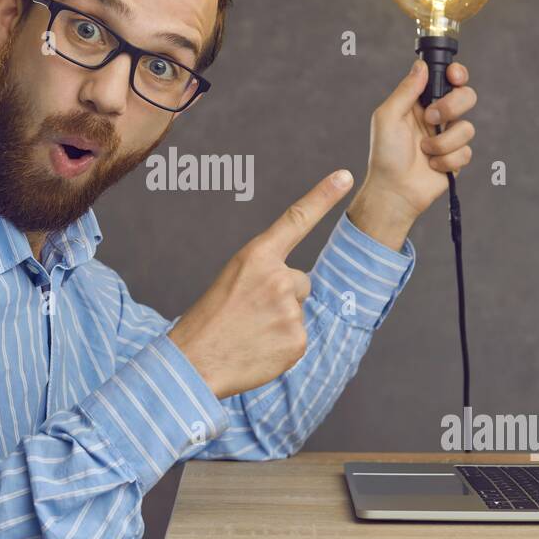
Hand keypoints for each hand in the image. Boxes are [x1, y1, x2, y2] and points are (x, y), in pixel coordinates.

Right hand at [168, 169, 354, 398]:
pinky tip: (258, 349)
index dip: (323, 196)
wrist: (193, 362)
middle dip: (282, 296)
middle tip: (249, 313)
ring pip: (298, 311)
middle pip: (300, 282)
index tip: (345, 176)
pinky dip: (282, 345)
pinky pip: (298, 337)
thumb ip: (267, 274)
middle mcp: (278, 278)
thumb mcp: (232, 280)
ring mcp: (290, 310)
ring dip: (280, 322)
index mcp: (256, 256)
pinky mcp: (297, 340)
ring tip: (249, 332)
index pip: (296, 219)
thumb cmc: (210, 318)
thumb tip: (297, 288)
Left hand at [346, 58, 476, 250]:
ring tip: (424, 151)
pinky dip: (446, 160)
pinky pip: (466, 151)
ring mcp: (448, 137)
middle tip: (430, 119)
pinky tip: (431, 165)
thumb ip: (406, 90)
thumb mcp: (387, 117)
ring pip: (467, 127)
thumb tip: (421, 65)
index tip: (454, 76)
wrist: (393, 190)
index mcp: (421, 102)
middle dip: (452, 106)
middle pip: (466, 96)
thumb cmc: (384, 154)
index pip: (447, 79)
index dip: (456, 73)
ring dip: (443, 141)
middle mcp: (438, 117)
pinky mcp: (456, 158)